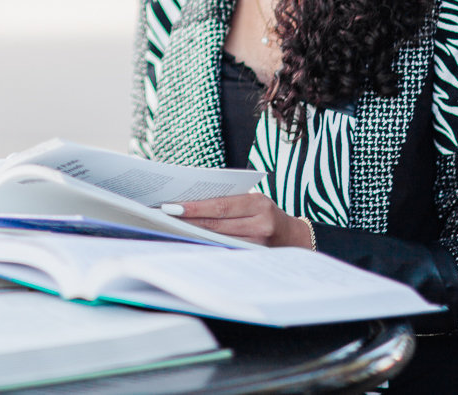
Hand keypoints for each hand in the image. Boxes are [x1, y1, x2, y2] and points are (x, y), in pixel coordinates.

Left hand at [160, 195, 311, 247]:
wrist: (292, 237)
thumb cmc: (264, 212)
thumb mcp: (253, 200)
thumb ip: (229, 199)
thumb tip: (190, 200)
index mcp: (259, 204)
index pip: (220, 206)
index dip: (195, 207)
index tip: (172, 206)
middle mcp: (261, 224)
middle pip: (216, 224)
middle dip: (189, 221)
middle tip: (165, 217)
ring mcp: (258, 244)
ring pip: (219, 239)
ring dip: (194, 234)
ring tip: (172, 228)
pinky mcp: (254, 257)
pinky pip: (225, 250)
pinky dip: (207, 245)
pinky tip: (191, 241)